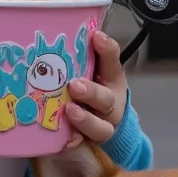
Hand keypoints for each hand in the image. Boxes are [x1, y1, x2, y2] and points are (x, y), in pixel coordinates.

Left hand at [62, 31, 128, 149]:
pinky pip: (81, 146)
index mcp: (111, 82)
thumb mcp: (87, 71)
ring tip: (70, 111)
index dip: (107, 50)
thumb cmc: (87, 91)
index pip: (112, 62)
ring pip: (99, 128)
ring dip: (85, 120)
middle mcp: (109, 106)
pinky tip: (65, 142)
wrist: (93, 125)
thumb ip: (82, 54)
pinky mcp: (85, 143)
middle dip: (92, 92)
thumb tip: (75, 30)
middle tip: (75, 85)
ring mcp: (99, 127)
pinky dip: (73, 143)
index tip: (96, 37)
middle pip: (106, 99)